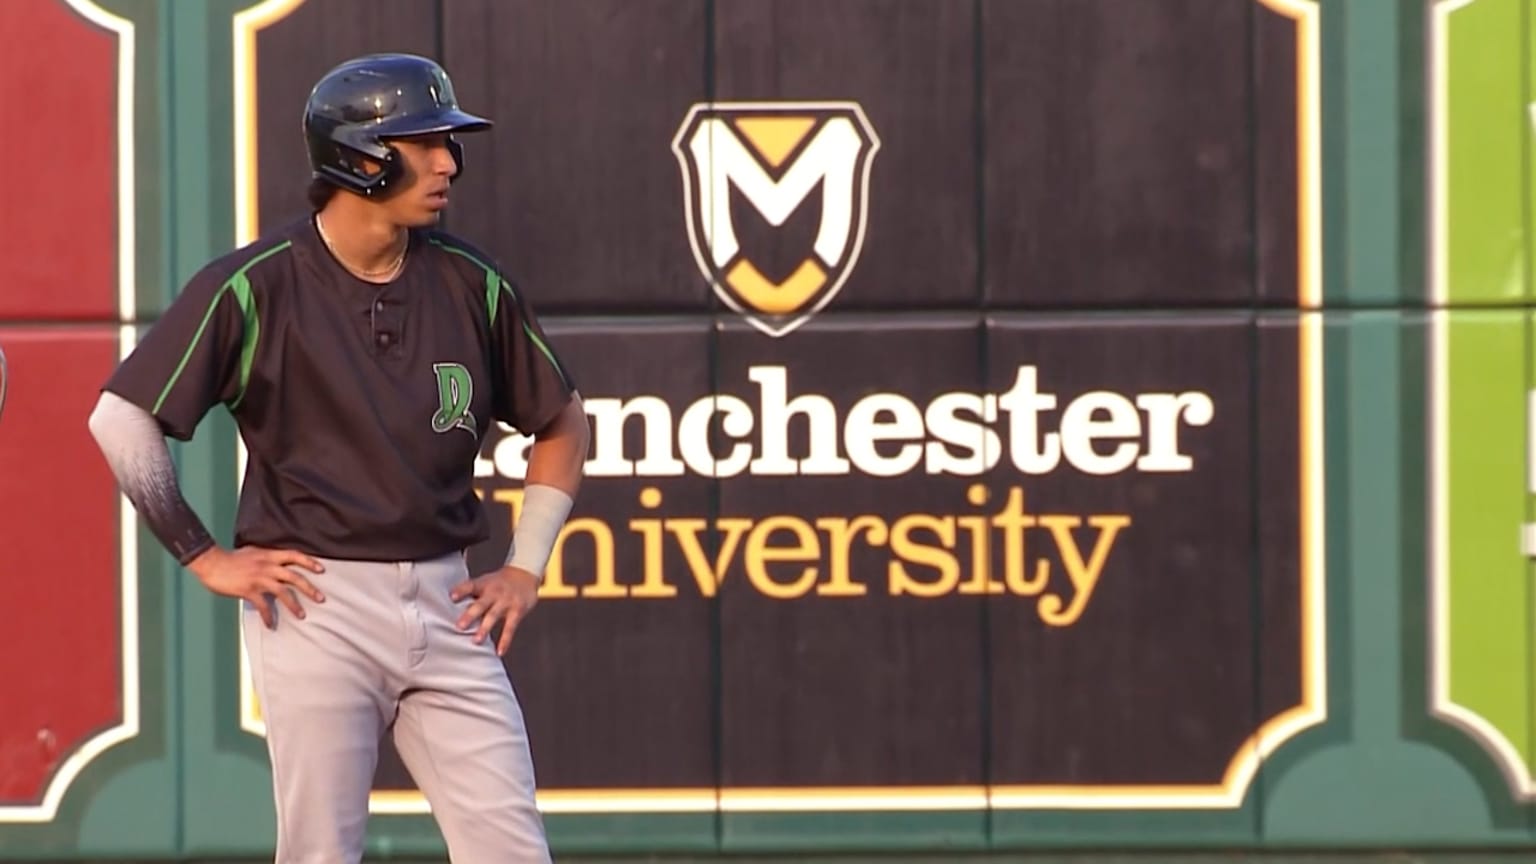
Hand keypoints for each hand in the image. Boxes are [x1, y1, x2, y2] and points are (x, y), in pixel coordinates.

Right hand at [187, 545, 325, 628]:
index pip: (295, 555)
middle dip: (310, 588)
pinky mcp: (249, 590)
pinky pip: (263, 605)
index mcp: (269, 555)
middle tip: (322, 599)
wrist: (212, 562)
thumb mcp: (253, 552)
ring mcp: (259, 578)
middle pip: (295, 577)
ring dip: (294, 605)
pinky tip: (271, 625)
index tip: (322, 569)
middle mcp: (268, 566)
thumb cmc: (231, 558)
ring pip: (283, 592)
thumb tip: (276, 562)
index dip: (310, 562)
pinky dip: (267, 616)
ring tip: (302, 616)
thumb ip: (267, 558)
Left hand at [450, 566, 538, 654]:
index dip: (461, 590)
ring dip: (485, 628)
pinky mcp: (517, 611)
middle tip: (460, 626)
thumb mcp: (485, 582)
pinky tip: (499, 651)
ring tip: (476, 641)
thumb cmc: (500, 582)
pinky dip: (505, 640)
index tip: (452, 596)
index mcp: (483, 584)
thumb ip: (471, 596)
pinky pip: (510, 627)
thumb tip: (450, 609)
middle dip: (471, 615)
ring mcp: (506, 602)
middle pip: (481, 604)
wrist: (526, 574)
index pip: (471, 586)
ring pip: (494, 616)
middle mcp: (494, 592)